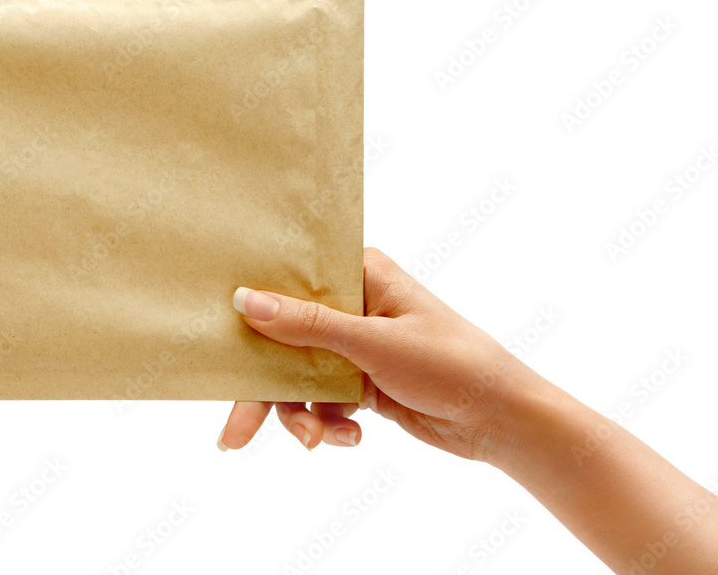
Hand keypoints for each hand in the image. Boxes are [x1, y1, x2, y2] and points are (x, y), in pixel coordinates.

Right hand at [217, 247, 536, 458]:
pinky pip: (320, 401)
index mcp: (361, 274)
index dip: (253, 306)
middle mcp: (353, 306)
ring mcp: (354, 346)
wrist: (500, 420)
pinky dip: (327, 423)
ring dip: (300, 415)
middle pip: (285, 339)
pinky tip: (350, 438)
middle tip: (234, 433)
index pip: (291, 280)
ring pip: (298, 377)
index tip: (216, 335)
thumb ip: (308, 326)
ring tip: (313, 443)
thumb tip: (245, 301)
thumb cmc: (451, 363)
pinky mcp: (359, 383)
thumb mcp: (374, 344)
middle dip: (265, 389)